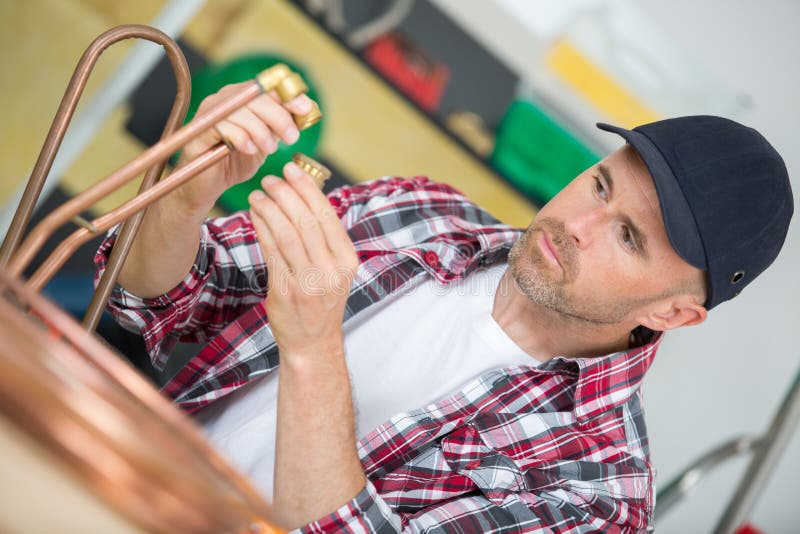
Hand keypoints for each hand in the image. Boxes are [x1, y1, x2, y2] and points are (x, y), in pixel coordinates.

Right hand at [174, 81, 315, 213]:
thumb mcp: (267, 140)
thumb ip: (283, 124)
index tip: (305, 109)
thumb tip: (308, 109)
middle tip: (291, 137)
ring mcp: (210, 113)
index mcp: (243, 97)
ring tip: (268, 148)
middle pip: (256, 96)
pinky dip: (241, 139)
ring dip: (261, 132)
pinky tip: (249, 150)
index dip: (289, 95)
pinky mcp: (199, 130)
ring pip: (242, 112)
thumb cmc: (238, 160)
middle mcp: (225, 99)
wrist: (211, 184)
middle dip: (279, 116)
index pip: (268, 86)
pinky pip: (223, 127)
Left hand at [248, 162, 357, 358]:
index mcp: (348, 260)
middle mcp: (332, 270)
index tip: (292, 169)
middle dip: (286, 194)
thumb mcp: (334, 269)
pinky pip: (272, 252)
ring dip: (270, 209)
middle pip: (306, 221)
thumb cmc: (321, 300)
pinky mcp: (287, 291)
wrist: (313, 343)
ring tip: (257, 194)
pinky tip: (254, 215)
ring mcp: (310, 282)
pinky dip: (261, 228)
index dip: (307, 188)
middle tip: (270, 178)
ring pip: (287, 234)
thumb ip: (324, 239)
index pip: (327, 215)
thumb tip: (304, 196)